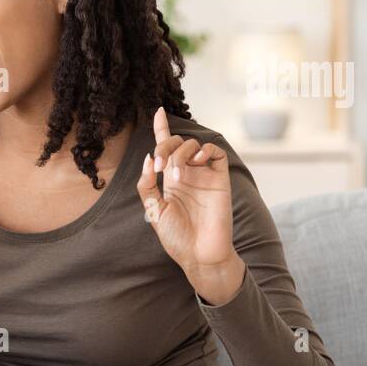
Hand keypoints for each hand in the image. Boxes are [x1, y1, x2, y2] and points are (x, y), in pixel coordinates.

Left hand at [136, 106, 244, 305]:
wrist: (199, 254)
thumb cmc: (177, 237)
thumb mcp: (153, 210)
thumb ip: (147, 185)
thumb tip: (148, 159)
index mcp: (170, 180)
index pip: (165, 148)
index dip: (161, 129)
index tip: (157, 111)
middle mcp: (187, 173)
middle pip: (175, 143)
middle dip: (163, 147)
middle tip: (158, 168)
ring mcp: (203, 175)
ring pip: (191, 145)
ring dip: (178, 154)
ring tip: (174, 175)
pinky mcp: (220, 178)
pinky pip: (214, 152)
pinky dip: (203, 149)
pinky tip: (195, 160)